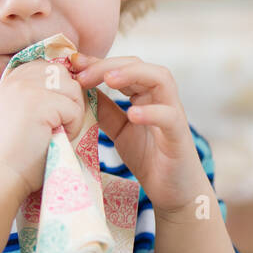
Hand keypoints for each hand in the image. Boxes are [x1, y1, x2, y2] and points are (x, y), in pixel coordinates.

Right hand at [0, 58, 85, 197]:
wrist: (0, 176)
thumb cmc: (15, 155)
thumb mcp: (18, 115)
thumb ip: (35, 96)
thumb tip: (70, 83)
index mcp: (10, 82)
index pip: (47, 67)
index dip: (58, 89)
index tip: (53, 113)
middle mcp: (15, 80)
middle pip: (62, 74)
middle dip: (69, 99)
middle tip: (57, 125)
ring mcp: (26, 88)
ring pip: (72, 89)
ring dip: (72, 114)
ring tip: (55, 133)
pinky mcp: (39, 102)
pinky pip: (74, 109)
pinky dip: (73, 128)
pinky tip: (55, 140)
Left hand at [70, 53, 208, 215]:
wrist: (173, 190)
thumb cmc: (148, 156)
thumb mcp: (118, 129)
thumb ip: (103, 109)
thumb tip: (79, 89)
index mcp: (145, 94)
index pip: (123, 67)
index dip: (98, 62)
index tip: (73, 63)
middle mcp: (160, 98)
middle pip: (139, 65)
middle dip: (109, 65)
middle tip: (82, 73)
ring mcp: (173, 114)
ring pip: (161, 79)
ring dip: (132, 75)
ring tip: (108, 80)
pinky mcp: (179, 135)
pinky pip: (169, 116)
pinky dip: (151, 112)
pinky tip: (132, 114)